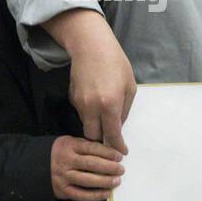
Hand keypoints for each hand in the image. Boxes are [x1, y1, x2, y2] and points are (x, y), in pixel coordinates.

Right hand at [50, 136, 124, 200]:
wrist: (36, 165)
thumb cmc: (62, 153)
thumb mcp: (71, 143)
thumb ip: (88, 147)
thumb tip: (113, 153)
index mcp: (68, 146)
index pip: (91, 148)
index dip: (107, 152)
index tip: (119, 156)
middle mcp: (65, 161)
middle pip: (91, 164)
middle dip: (109, 167)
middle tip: (121, 170)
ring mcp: (62, 176)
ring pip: (87, 180)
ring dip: (105, 181)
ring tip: (117, 181)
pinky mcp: (62, 190)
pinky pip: (81, 195)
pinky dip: (96, 195)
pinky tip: (107, 193)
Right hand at [67, 32, 135, 153]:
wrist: (91, 48)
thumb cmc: (116, 65)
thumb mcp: (130, 88)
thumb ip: (124, 110)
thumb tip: (118, 126)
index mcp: (110, 105)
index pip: (112, 134)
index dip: (117, 146)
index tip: (122, 152)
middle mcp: (92, 107)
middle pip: (93, 136)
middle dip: (102, 141)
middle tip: (111, 141)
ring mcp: (79, 103)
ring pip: (86, 125)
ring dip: (95, 126)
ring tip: (105, 118)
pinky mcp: (71, 98)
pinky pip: (82, 113)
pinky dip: (89, 114)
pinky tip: (96, 101)